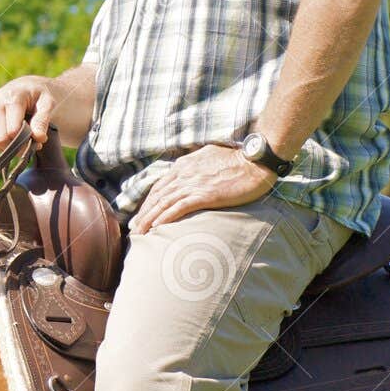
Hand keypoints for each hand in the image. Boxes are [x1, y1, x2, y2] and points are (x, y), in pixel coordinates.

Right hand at [0, 76, 55, 149]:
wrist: (29, 86)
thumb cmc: (41, 96)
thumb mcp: (49, 104)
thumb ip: (43, 120)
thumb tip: (39, 138)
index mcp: (11, 97)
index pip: (12, 132)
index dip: (26, 142)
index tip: (38, 141)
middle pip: (0, 139)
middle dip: (16, 147)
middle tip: (29, 143)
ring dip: (6, 147)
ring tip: (19, 139)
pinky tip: (9, 136)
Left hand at [129, 144, 276, 233]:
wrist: (255, 160)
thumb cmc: (237, 159)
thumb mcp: (209, 157)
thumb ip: (195, 166)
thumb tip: (189, 174)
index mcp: (183, 166)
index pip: (159, 187)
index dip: (148, 203)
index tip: (141, 215)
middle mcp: (183, 174)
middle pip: (157, 196)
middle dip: (144, 214)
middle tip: (134, 229)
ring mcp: (193, 184)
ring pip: (163, 203)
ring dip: (149, 219)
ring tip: (140, 233)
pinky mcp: (205, 195)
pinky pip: (179, 207)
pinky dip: (166, 217)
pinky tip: (157, 227)